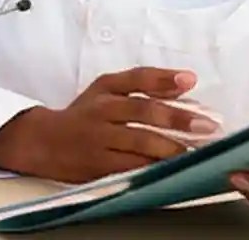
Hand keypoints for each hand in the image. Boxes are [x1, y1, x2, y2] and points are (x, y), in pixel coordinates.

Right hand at [0, 67, 218, 182]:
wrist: (42, 142)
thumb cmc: (83, 115)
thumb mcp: (106, 90)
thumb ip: (143, 83)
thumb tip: (186, 81)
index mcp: (105, 91)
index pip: (136, 79)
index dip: (163, 78)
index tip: (191, 80)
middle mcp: (101, 112)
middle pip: (141, 112)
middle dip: (176, 118)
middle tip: (206, 125)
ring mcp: (99, 141)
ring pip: (138, 143)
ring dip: (170, 148)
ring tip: (195, 152)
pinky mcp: (97, 166)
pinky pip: (130, 168)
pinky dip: (153, 169)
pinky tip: (172, 170)